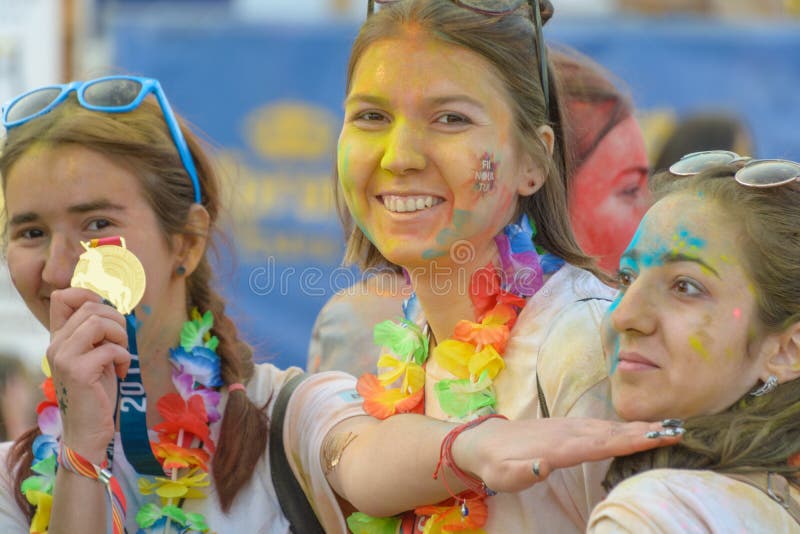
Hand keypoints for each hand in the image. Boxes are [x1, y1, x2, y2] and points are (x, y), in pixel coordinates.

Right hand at [47, 288, 130, 462]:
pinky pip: (111, 349)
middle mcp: (56, 345)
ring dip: (121, 337)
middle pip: (91, 307)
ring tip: (121, 355)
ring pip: (99, 322)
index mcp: (59, 338)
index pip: (63, 297)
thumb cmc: (96, 392)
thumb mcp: (96, 356)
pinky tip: (121, 373)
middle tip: (122, 343)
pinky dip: (124, 358)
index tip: (109, 313)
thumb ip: (97, 335)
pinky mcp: (78, 371)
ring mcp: (64, 357)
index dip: (90, 294)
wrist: (87, 430)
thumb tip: (113, 307)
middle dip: (117, 321)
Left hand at [452, 417, 682, 492]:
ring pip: (609, 427)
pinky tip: (638, 429)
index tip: (656, 437)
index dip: (628, 441)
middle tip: (679, 430)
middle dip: (645, 431)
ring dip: (639, 427)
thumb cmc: (495, 463)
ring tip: (670, 427)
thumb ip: (522, 472)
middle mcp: (568, 433)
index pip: (599, 444)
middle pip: (612, 432)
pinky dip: (624, 427)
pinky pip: (602, 427)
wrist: (483, 440)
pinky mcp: (569, 428)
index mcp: (558, 447)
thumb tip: (544, 466)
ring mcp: (569, 428)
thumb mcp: (502, 474)